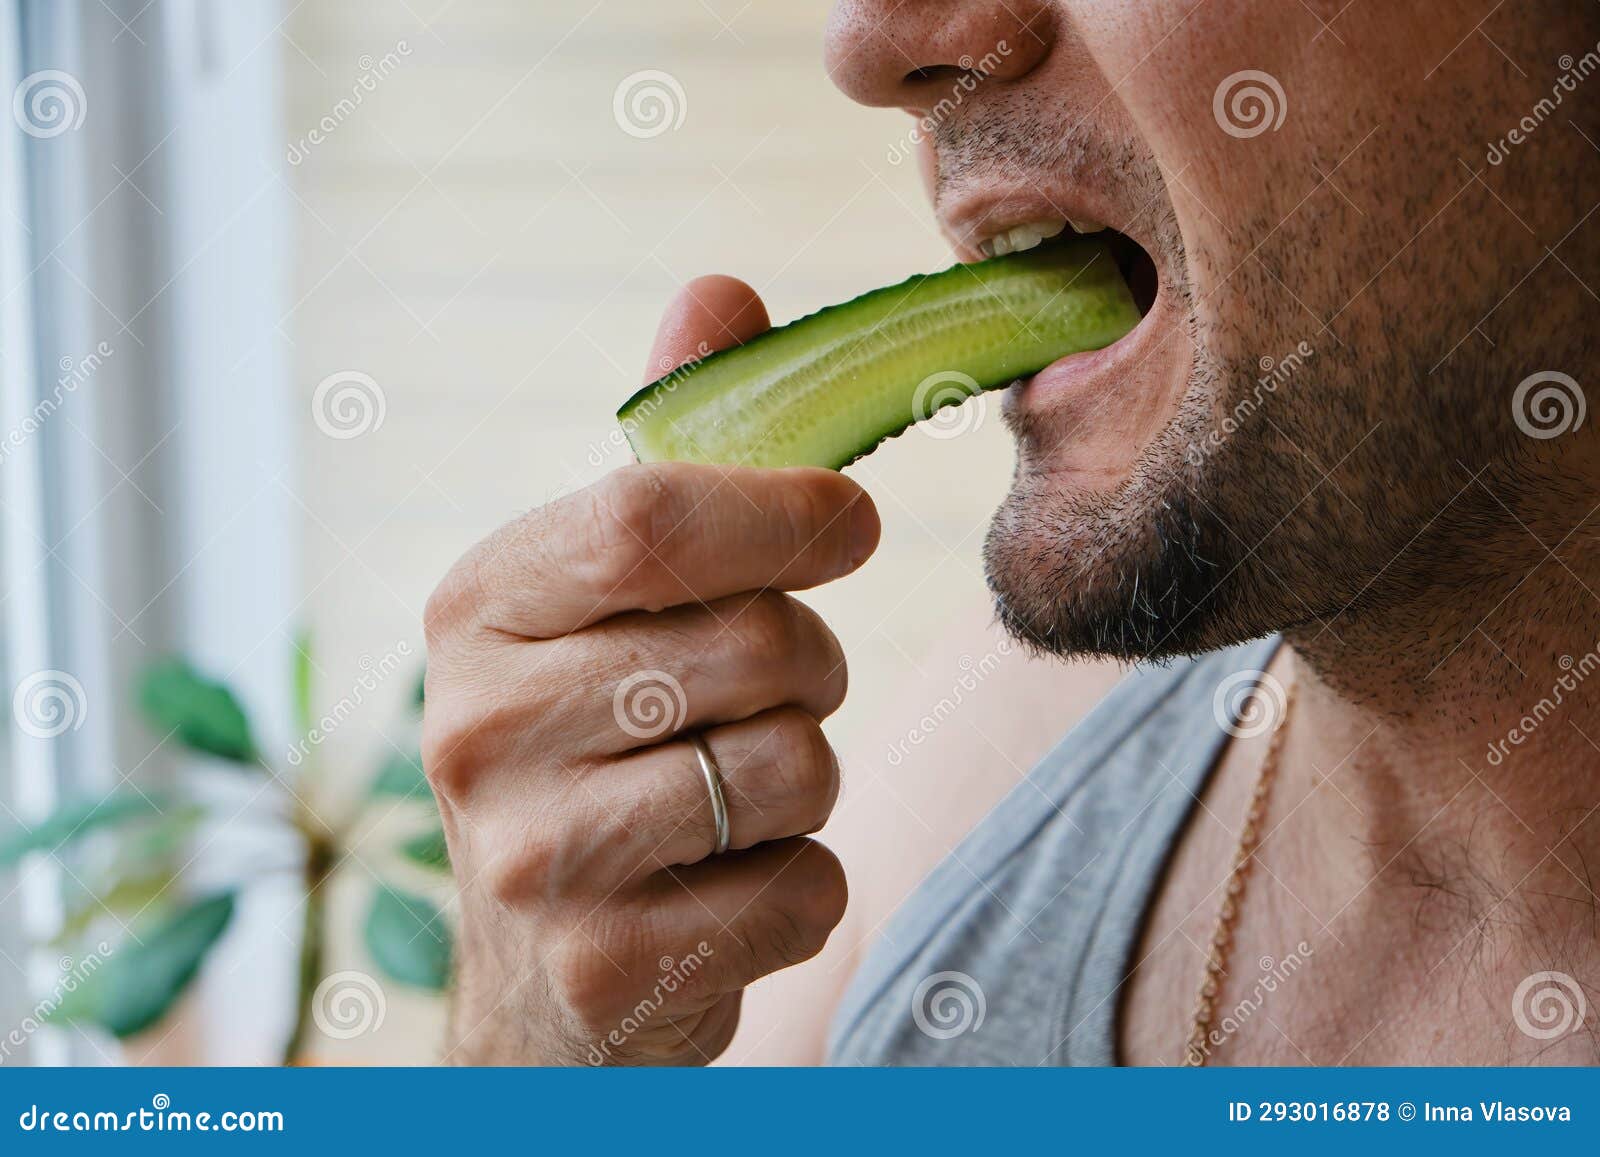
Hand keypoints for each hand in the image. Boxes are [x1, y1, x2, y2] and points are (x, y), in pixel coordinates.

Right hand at [422, 275, 878, 1064]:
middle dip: (810, 662)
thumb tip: (720, 292)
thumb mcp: (600, 595)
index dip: (786, 513)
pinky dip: (802, 883)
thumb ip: (667, 447)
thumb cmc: (597, 740)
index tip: (847, 524)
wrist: (542, 974)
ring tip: (732, 790)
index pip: (649, 518)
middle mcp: (476, 730)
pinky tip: (724, 886)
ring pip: (797, 767)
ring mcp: (532, 862)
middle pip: (755, 645)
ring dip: (808, 773)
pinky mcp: (608, 971)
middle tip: (771, 689)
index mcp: (477, 606)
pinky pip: (806, 888)